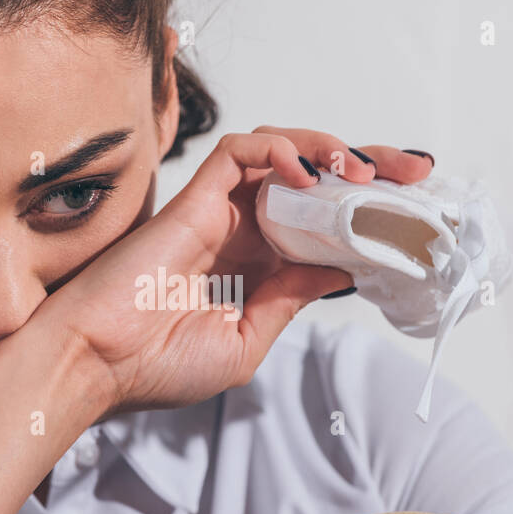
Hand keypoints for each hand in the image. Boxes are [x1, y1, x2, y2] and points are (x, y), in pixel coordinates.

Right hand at [29, 127, 435, 418]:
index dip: (367, 215)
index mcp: (256, 270)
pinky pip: (241, 153)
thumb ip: (291, 299)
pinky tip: (306, 169)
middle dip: (368, 168)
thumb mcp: (245, 343)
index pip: (322, 225)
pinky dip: (279, 148)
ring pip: (283, 156)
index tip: (413, 215)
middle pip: (314, 182)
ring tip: (365, 171)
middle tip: (416, 172)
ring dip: (331, 152)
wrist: (96, 364)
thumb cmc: (156, 366)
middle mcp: (242, 234)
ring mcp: (218, 213)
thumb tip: (343, 267)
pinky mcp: (194, 198)